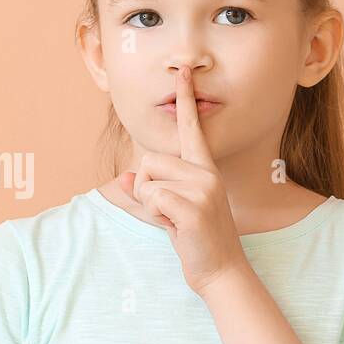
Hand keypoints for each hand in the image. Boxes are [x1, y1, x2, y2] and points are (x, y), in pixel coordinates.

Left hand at [118, 67, 249, 296]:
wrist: (221, 271)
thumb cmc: (195, 241)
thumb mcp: (169, 212)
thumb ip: (145, 195)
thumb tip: (122, 180)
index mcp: (204, 169)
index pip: (192, 129)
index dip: (186, 100)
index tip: (184, 72)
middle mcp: (206, 173)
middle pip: (149, 161)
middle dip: (147, 189)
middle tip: (171, 213)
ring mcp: (203, 189)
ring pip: (147, 180)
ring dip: (150, 204)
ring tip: (175, 220)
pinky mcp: (194, 207)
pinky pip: (152, 197)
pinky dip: (154, 215)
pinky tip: (176, 228)